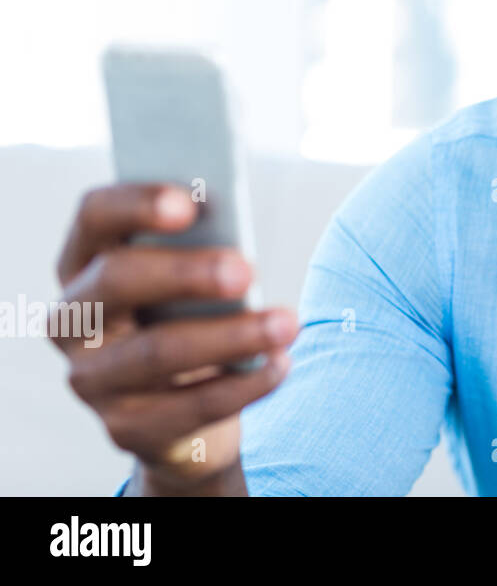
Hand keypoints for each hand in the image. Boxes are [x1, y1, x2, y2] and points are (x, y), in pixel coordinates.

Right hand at [51, 183, 297, 493]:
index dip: (135, 204)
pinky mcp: (123, 426)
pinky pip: (189, 406)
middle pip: (117, 280)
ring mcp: (91, 378)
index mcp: (86, 261)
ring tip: (288, 324)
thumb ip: (202, 252)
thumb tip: (238, 245)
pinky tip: (281, 364)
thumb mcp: (191, 281)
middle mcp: (74, 318)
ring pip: (157, 351)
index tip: (188, 203)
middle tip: (247, 270)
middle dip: (186, 272)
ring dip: (232, 336)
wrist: (184, 407)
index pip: (94, 216)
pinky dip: (244, 384)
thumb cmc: (191, 316)